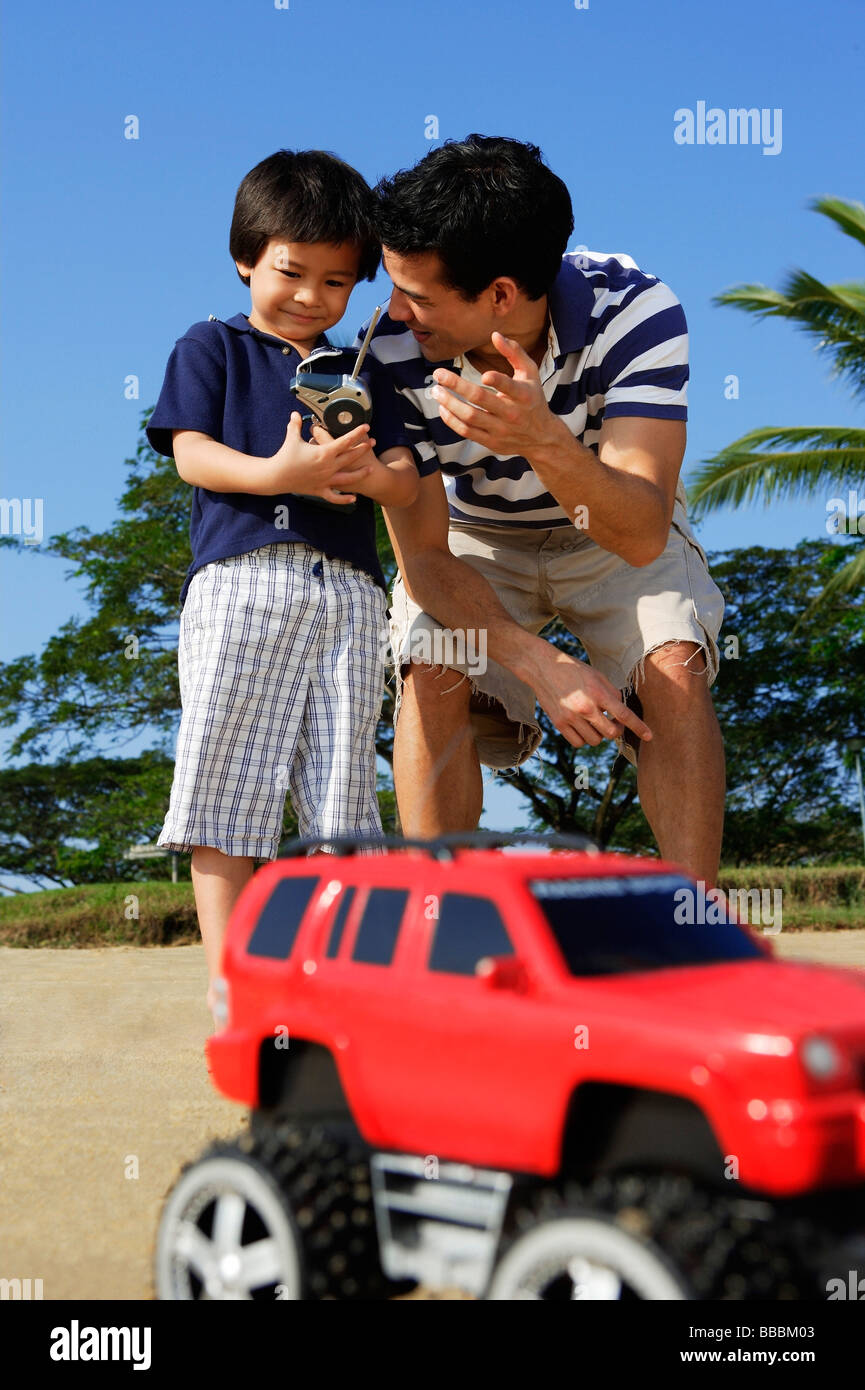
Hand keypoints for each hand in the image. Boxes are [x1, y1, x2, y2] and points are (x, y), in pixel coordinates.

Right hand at [262, 413, 373, 503]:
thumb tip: (294, 413)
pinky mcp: (320, 490)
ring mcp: (325, 480)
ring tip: (370, 469)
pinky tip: (354, 498)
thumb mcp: (291, 438)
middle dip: (363, 449)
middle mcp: (328, 467)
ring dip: (360, 474)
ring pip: (348, 478)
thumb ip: (296, 425)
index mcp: (324, 453)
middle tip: (372, 443)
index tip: (365, 426)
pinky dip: (344, 499)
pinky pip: (335, 496)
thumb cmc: (284, 457)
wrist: (275, 477)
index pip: (345, 441)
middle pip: (350, 457)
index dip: (357, 433)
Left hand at [430, 331, 562, 457]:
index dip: (497, 381)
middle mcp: (511, 413)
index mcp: (523, 395)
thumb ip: (514, 352)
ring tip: (436, 390)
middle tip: (438, 374)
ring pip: (470, 417)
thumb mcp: (530, 373)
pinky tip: (443, 408)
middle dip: (457, 385)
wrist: (541, 437)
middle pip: (481, 399)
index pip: (509, 387)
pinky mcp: (491, 442)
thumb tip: (495, 334)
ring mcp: (500, 429)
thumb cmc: (533, 398)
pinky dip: (452, 420)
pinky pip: (466, 432)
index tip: (484, 375)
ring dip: (449, 403)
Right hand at [529, 641, 652, 749]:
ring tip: (594, 722)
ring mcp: (571, 717)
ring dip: (599, 735)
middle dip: (616, 730)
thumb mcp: (597, 675)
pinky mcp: (558, 724)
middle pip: (611, 733)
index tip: (649, 736)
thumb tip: (621, 711)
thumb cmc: (573, 669)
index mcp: (598, 693)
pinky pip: (578, 743)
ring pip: (595, 741)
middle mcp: (585, 708)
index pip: (624, 715)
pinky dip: (584, 739)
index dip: (639, 727)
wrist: (543, 667)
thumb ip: (612, 693)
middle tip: (611, 722)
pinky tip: (582, 727)